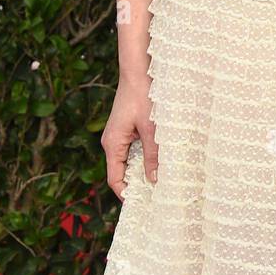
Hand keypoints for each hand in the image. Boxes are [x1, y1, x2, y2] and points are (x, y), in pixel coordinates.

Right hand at [101, 73, 156, 199]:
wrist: (139, 70)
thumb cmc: (144, 96)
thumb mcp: (152, 128)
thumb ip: (153, 154)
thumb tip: (155, 179)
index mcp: (113, 144)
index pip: (115, 179)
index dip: (128, 194)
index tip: (144, 204)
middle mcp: (112, 142)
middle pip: (122, 171)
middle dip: (138, 183)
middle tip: (159, 195)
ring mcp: (119, 135)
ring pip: (130, 160)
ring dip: (143, 169)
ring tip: (163, 180)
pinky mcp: (127, 128)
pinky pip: (134, 149)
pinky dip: (145, 156)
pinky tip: (161, 159)